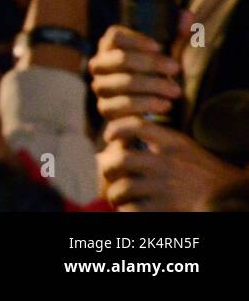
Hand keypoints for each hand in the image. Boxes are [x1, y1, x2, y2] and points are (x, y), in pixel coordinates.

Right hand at [89, 22, 185, 122]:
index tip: (158, 46)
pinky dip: (145, 105)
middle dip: (150, 64)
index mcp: (111, 47)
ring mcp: (100, 87)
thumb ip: (176, 36)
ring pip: (121, 83)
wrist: (147, 110)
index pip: (114, 35)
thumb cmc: (156, 76)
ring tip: (176, 91)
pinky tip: (165, 105)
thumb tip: (187, 15)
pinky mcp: (106, 109)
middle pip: (119, 58)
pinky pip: (121, 106)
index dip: (135, 39)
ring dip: (151, 86)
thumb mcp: (168, 55)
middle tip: (176, 69)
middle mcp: (100, 65)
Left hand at [98, 116, 243, 209]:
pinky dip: (126, 210)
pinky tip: (130, 208)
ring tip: (118, 196)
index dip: (116, 128)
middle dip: (108, 169)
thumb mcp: (183, 148)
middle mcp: (168, 163)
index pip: (136, 125)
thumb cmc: (201, 173)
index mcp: (173, 143)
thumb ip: (150, 143)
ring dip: (115, 194)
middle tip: (110, 175)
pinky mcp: (166, 209)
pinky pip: (132, 209)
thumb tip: (104, 152)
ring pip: (122, 189)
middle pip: (120, 160)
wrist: (231, 198)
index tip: (108, 137)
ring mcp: (167, 187)